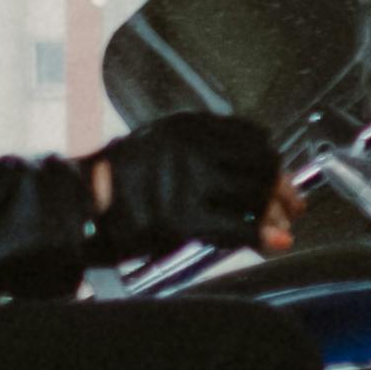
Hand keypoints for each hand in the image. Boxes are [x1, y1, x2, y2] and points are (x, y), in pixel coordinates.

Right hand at [90, 109, 298, 263]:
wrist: (78, 207)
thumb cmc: (117, 185)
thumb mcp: (161, 150)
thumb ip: (202, 156)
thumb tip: (248, 177)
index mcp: (188, 126)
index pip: (249, 136)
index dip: (270, 161)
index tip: (280, 179)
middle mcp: (192, 145)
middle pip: (259, 163)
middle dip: (280, 188)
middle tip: (292, 208)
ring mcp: (188, 178)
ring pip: (253, 193)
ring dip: (272, 213)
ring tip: (280, 228)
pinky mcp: (183, 213)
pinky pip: (237, 225)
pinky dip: (260, 236)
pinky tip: (274, 242)